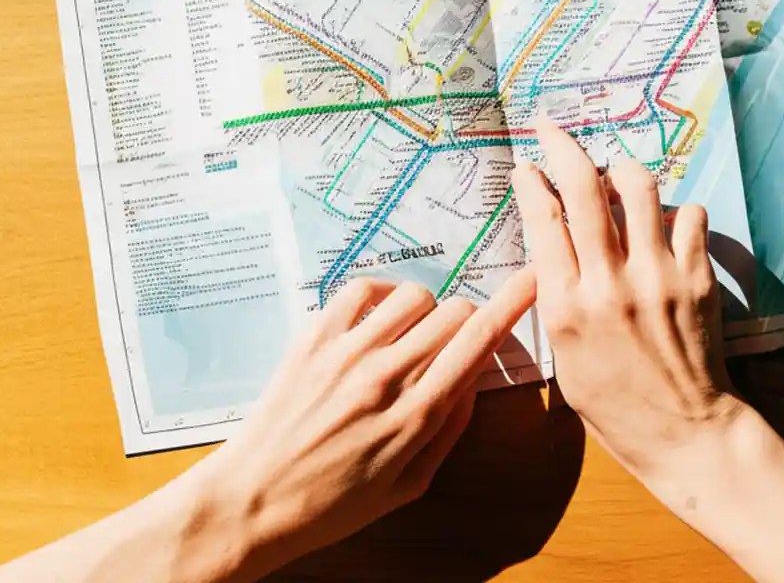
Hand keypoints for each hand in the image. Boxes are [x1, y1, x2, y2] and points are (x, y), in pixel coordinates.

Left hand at [189, 274, 534, 576]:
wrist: (251, 500)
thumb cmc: (331, 504)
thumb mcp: (410, 485)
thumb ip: (450, 429)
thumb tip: (472, 380)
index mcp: (417, 415)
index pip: (480, 340)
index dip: (514, 303)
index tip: (532, 280)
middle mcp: (386, 374)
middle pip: (455, 311)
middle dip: (469, 320)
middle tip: (456, 343)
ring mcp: (347, 351)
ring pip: (415, 294)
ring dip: (428, 309)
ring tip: (413, 335)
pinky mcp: (313, 337)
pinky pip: (363, 288)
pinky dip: (383, 295)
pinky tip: (379, 321)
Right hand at [509, 116, 746, 480]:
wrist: (683, 429)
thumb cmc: (614, 401)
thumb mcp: (563, 354)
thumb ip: (555, 295)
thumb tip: (552, 239)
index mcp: (567, 305)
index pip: (544, 218)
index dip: (532, 182)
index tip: (527, 166)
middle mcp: (610, 282)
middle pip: (584, 186)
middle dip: (563, 146)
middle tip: (552, 129)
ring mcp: (658, 275)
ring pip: (640, 186)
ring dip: (622, 170)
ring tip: (616, 176)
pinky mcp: (697, 277)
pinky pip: (689, 215)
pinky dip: (675, 211)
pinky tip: (666, 225)